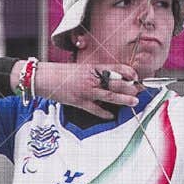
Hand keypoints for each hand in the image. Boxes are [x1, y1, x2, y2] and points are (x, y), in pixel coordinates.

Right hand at [21, 61, 141, 118]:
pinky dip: (104, 113)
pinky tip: (111, 116)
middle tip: (141, 90)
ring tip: (134, 101)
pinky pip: (94, 109)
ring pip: (109, 95)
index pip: (115, 68)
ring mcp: (85, 91)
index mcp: (92, 68)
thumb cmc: (60, 73)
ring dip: (123, 99)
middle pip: (116, 83)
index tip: (136, 76)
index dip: (127, 72)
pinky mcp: (78, 102)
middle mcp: (91, 79)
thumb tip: (107, 80)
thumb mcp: (79, 69)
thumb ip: (93, 74)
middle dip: (130, 87)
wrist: (42, 78)